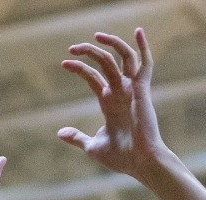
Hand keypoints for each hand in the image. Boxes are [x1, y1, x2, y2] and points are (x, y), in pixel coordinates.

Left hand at [58, 29, 170, 179]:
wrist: (141, 163)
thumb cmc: (122, 158)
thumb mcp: (93, 147)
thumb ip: (78, 137)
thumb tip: (60, 132)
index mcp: (109, 103)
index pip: (93, 77)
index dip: (79, 68)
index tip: (64, 64)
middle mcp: (121, 92)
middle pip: (105, 62)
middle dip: (88, 52)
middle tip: (72, 48)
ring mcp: (132, 90)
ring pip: (123, 57)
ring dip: (111, 44)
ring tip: (96, 36)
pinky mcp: (142, 91)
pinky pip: (145, 64)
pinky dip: (143, 47)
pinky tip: (138, 32)